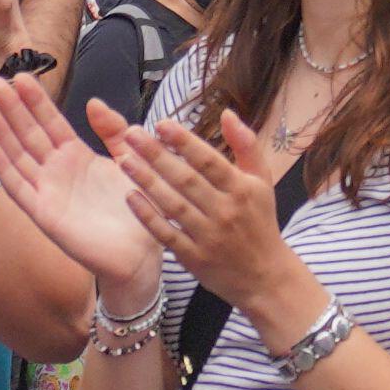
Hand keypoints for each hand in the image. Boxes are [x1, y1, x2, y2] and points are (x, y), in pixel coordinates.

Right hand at [0, 72, 162, 316]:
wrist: (142, 253)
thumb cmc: (137, 209)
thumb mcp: (130, 159)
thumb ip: (114, 131)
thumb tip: (93, 101)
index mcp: (76, 156)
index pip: (50, 122)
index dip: (35, 100)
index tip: (20, 75)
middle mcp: (57, 171)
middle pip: (29, 134)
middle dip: (11, 109)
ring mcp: (48, 192)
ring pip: (18, 157)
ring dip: (0, 134)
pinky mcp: (45, 215)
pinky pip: (20, 189)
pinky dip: (3, 169)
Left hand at [122, 102, 314, 337]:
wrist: (265, 276)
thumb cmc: (260, 222)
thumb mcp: (262, 181)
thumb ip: (246, 145)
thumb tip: (228, 113)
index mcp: (242, 189)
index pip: (209, 160)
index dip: (184, 141)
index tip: (160, 124)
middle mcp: (225, 211)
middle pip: (186, 179)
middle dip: (156, 155)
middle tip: (131, 135)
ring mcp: (208, 236)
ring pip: (173, 205)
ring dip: (146, 181)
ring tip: (124, 161)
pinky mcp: (194, 258)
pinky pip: (166, 234)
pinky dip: (148, 216)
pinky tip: (131, 197)